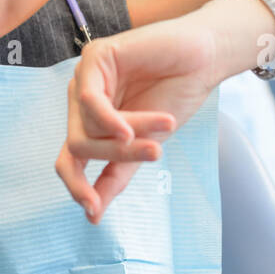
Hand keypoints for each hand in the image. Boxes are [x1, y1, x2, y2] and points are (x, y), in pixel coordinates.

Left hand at [55, 18, 222, 223]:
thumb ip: (117, 173)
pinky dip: (112, 120)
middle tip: (154, 152)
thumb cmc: (177, 95)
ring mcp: (85, 76)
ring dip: (127, 136)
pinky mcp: (95, 57)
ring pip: (85, 127)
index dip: (76, 186)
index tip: (93, 212)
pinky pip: (90, 101)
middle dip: (115, 155)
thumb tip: (92, 216)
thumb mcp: (145, 145)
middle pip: (78, 146)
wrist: (204, 60)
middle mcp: (81, 97)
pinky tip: (132, 125)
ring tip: (165, 125)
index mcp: (91, 119)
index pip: (69, 159)